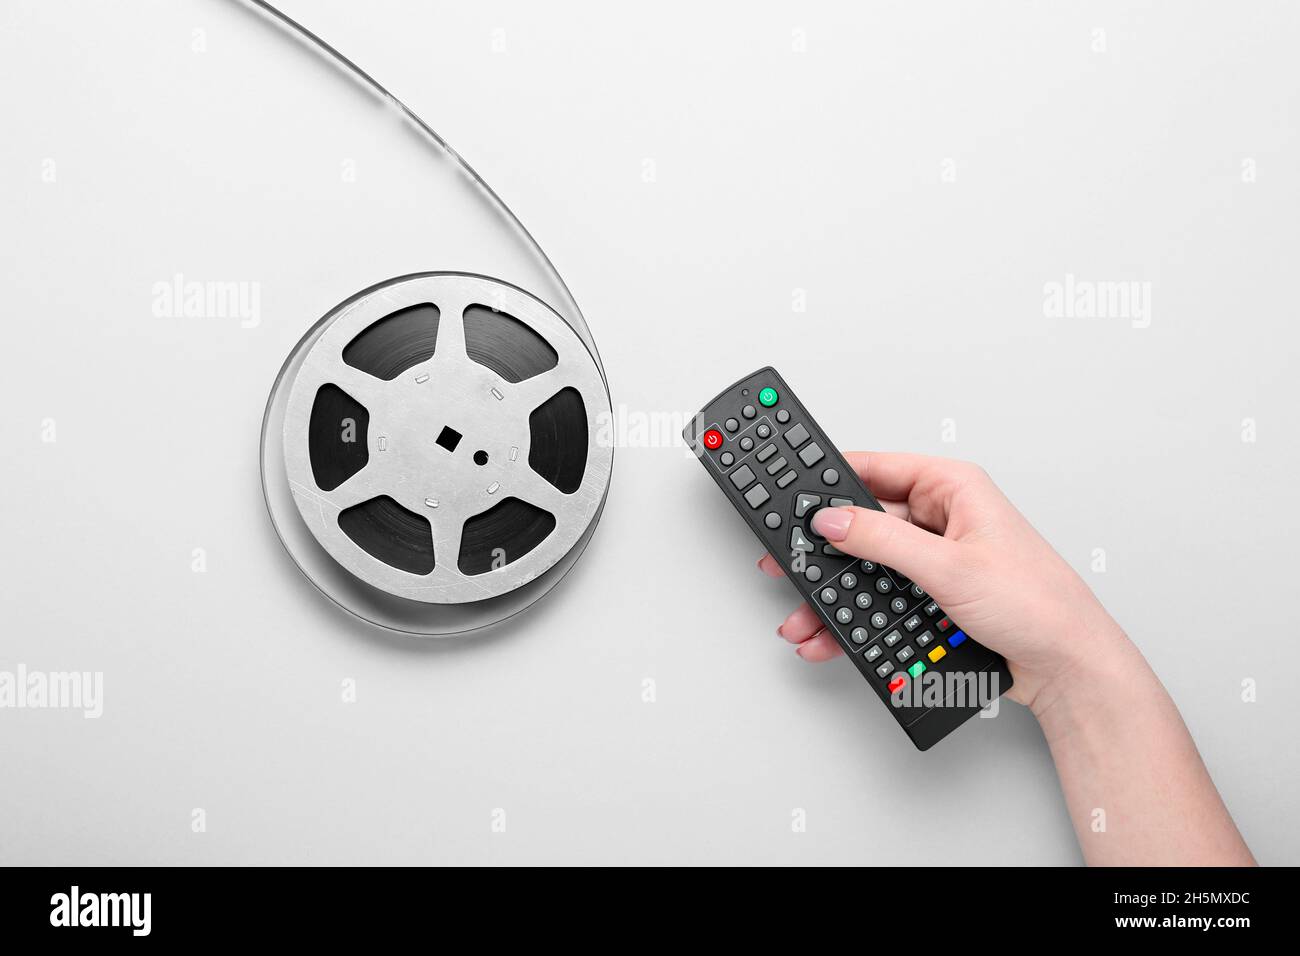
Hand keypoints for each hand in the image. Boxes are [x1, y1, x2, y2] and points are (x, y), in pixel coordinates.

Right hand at [763, 452, 1129, 710]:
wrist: (1067, 666)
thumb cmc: (1038, 604)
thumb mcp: (948, 566)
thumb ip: (882, 541)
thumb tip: (833, 520)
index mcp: (952, 487)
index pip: (875, 468)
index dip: (831, 480)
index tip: (794, 497)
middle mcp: (943, 516)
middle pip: (865, 522)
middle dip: (826, 549)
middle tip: (787, 561)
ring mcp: (938, 557)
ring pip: (870, 566)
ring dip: (837, 592)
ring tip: (807, 612)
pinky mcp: (936, 592)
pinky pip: (884, 596)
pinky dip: (858, 615)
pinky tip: (835, 633)